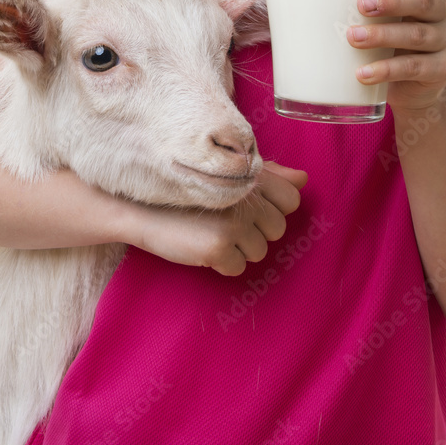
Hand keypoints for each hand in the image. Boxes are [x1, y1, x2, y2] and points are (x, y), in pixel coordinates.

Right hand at [128, 161, 307, 276]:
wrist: (142, 209)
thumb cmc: (188, 194)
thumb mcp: (227, 178)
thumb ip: (269, 177)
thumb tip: (303, 179)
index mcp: (250, 177)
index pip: (291, 200)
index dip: (271, 209)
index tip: (246, 207)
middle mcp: (246, 198)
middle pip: (277, 229)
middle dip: (254, 231)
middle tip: (224, 221)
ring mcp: (233, 223)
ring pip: (260, 251)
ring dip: (238, 249)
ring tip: (211, 231)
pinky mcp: (218, 248)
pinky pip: (237, 268)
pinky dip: (221, 263)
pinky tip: (202, 245)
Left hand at [346, 0, 445, 113]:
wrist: (408, 90)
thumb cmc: (385, 43)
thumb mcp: (378, 19)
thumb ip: (356, 3)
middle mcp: (442, 14)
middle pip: (422, 0)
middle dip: (391, 0)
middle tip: (362, 4)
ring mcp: (445, 43)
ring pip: (415, 35)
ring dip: (382, 35)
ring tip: (353, 37)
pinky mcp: (441, 71)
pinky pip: (413, 68)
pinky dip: (385, 70)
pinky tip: (362, 73)